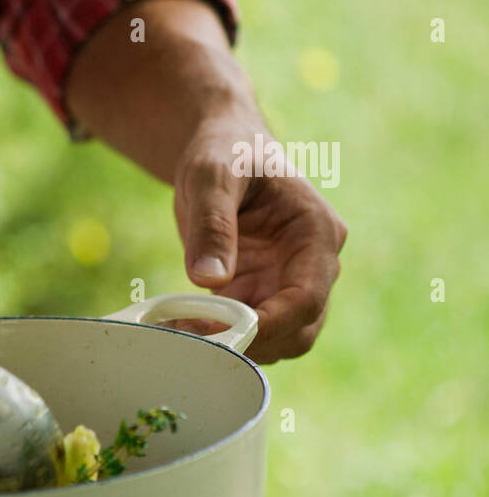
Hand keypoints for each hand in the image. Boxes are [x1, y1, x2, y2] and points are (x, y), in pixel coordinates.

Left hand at [173, 118, 346, 362]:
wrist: (223, 150)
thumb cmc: (225, 152)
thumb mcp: (211, 176)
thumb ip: (212, 223)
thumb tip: (208, 278)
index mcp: (316, 232)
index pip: (307, 297)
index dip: (269, 325)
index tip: (223, 335)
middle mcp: (314, 264)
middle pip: (299, 329)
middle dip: (250, 342)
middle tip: (191, 337)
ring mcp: (290, 281)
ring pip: (279, 339)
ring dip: (236, 346)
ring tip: (181, 331)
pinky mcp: (263, 292)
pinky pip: (252, 330)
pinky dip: (222, 337)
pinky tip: (183, 326)